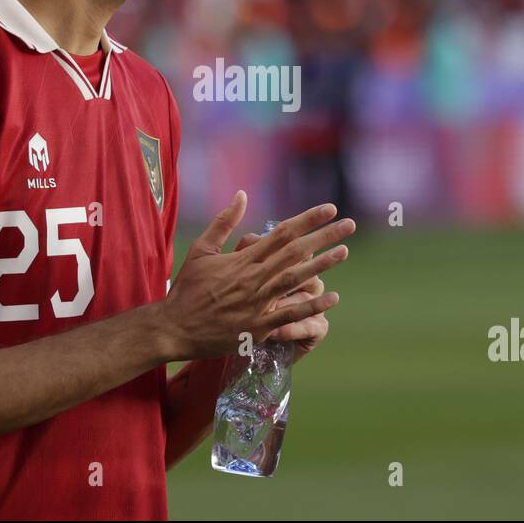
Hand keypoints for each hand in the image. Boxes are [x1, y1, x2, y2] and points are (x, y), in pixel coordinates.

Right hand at [159, 191, 354, 361]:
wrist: (174, 326)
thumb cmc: (188, 287)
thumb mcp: (202, 249)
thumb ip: (224, 222)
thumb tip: (242, 194)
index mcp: (243, 258)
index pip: (282, 232)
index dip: (308, 219)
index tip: (330, 209)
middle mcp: (254, 277)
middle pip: (296, 252)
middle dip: (325, 236)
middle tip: (349, 224)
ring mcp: (258, 303)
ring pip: (296, 279)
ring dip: (323, 265)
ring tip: (345, 251)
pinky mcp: (259, 327)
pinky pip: (290, 315)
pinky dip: (312, 306)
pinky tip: (332, 297)